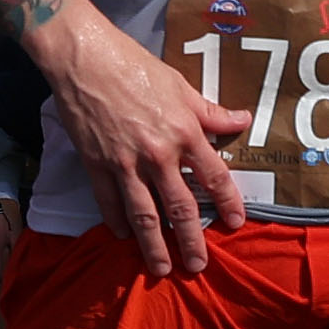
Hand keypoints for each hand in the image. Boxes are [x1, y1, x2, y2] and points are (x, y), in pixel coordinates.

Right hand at [37, 1, 247, 276]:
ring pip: (145, 214)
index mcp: (185, 131)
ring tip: (162, 268)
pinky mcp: (97, 164)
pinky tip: (124, 236)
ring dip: (155, 245)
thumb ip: (210, 112)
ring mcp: (126, 163)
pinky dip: (117, 221)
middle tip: (198, 266)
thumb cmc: (135, 65)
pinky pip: (109, 202)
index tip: (236, 223)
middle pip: (181, 207)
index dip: (227, 202)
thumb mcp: (180, 85)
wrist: (86, 60)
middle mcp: (159, 154)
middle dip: (192, 240)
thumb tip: (243, 121)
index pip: (214, 176)